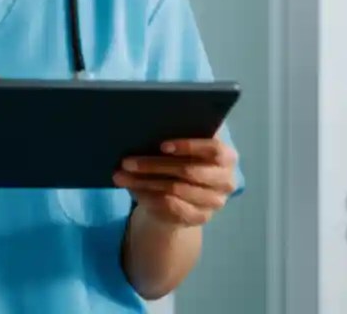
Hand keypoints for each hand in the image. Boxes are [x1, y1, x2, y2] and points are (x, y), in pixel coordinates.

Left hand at [114, 135, 237, 226]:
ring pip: (175, 189)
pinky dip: (149, 197)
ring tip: (120, 176)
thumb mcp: (180, 149)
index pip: (214, 149)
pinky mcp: (200, 218)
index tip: (162, 146)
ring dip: (144, 182)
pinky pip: (172, 207)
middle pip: (189, 171)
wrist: (180, 198)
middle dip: (154, 165)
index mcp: (226, 157)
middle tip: (126, 162)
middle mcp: (225, 180)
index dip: (189, 146)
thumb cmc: (179, 163)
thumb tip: (146, 129)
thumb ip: (173, 140)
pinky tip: (133, 191)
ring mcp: (214, 201)